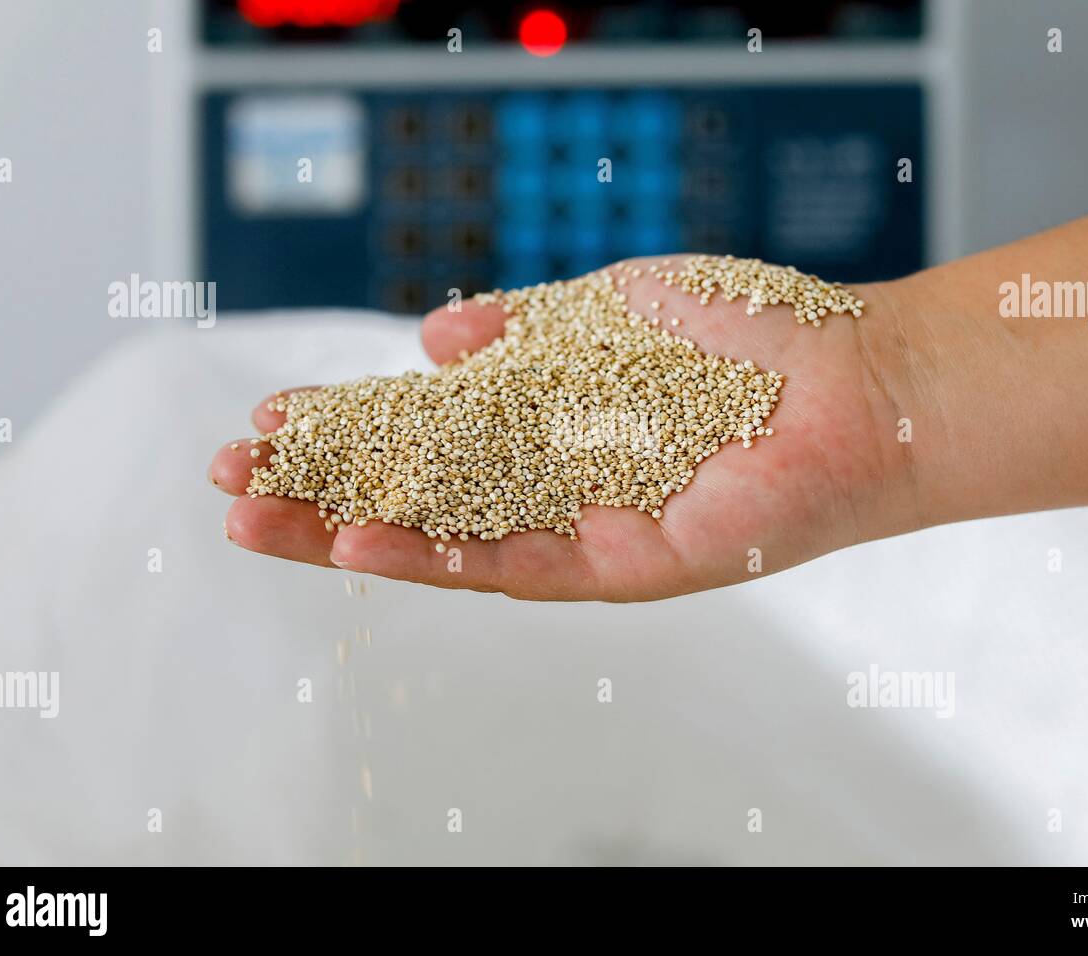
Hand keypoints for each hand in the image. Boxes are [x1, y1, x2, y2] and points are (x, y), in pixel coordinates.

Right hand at [208, 256, 918, 600]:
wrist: (854, 379)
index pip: (430, 436)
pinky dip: (440, 556)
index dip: (350, 431)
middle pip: (425, 497)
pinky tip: (363, 539)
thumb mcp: (608, 311)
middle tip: (233, 478)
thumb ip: (521, 330)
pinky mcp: (630, 567)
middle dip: (326, 488)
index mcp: (553, 427)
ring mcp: (591, 533)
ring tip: (262, 521)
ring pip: (454, 544)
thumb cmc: (747, 333)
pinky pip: (521, 568)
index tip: (273, 418)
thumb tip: (433, 342)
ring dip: (354, 532)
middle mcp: (562, 488)